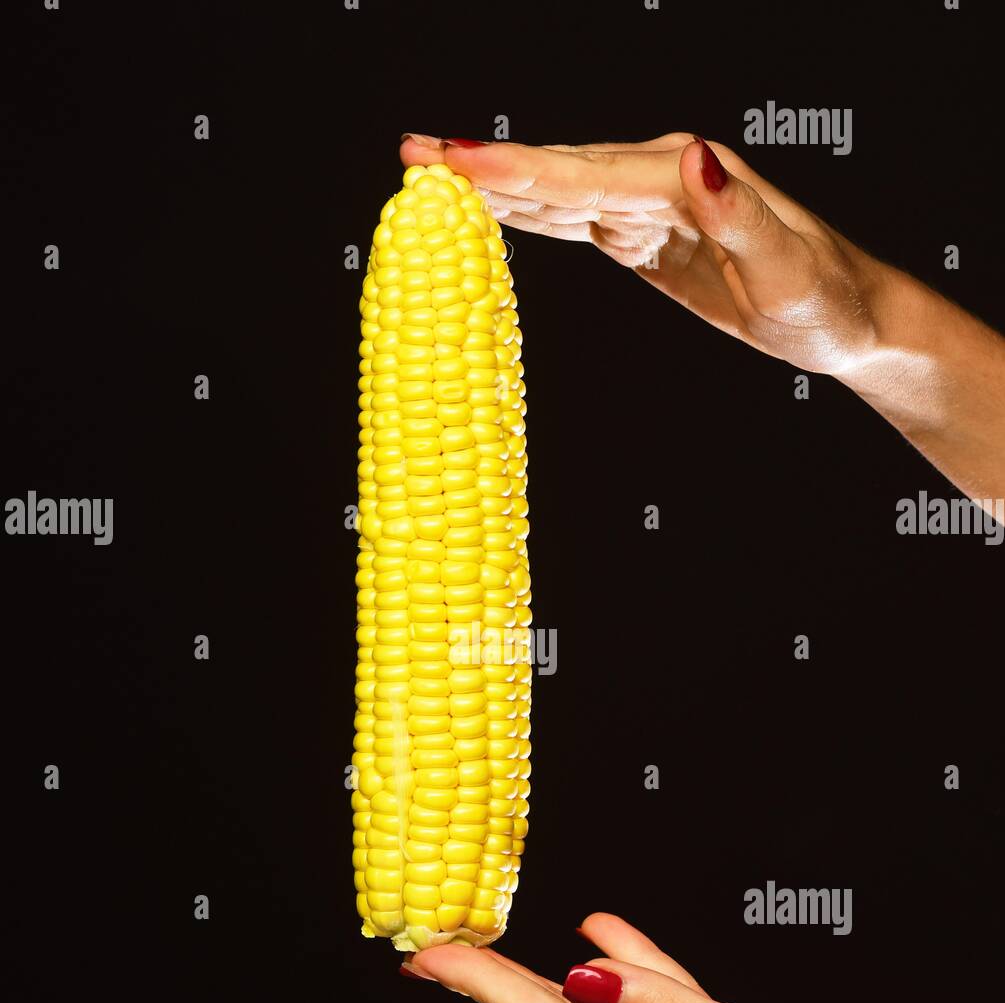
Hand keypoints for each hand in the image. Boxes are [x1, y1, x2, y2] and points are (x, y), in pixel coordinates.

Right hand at [401, 132, 882, 375]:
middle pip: (556, 171)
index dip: (514, 168)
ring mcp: (649, 206)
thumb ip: (735, 215)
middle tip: (413, 152)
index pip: (584, 172)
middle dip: (483, 165)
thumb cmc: (824, 296)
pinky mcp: (645, 238)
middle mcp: (662, 179)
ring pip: (558, 193)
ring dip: (496, 185)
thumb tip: (694, 160)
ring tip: (431, 172)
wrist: (844, 318)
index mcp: (686, 178)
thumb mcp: (785, 267)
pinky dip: (529, 216)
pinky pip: (575, 224)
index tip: (453, 160)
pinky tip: (494, 212)